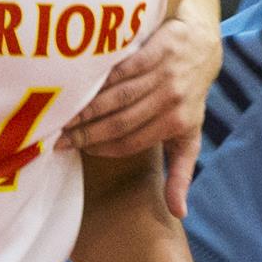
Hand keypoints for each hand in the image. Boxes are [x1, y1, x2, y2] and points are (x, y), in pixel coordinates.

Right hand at [61, 15, 221, 216]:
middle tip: (57, 139)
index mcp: (176, 126)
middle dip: (86, 133)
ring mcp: (165, 74)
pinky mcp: (158, 50)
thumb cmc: (190, 100)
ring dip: (88, 107)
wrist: (204, 48)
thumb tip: (179, 214)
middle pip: (121, 122)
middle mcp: (171, 101)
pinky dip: (101, 78)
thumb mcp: (191, 138)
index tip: (78, 151)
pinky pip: (124, 68)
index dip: (102, 149)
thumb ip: (181, 174)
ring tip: (61, 115)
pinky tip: (79, 84)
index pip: (131, 143)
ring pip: (119, 96)